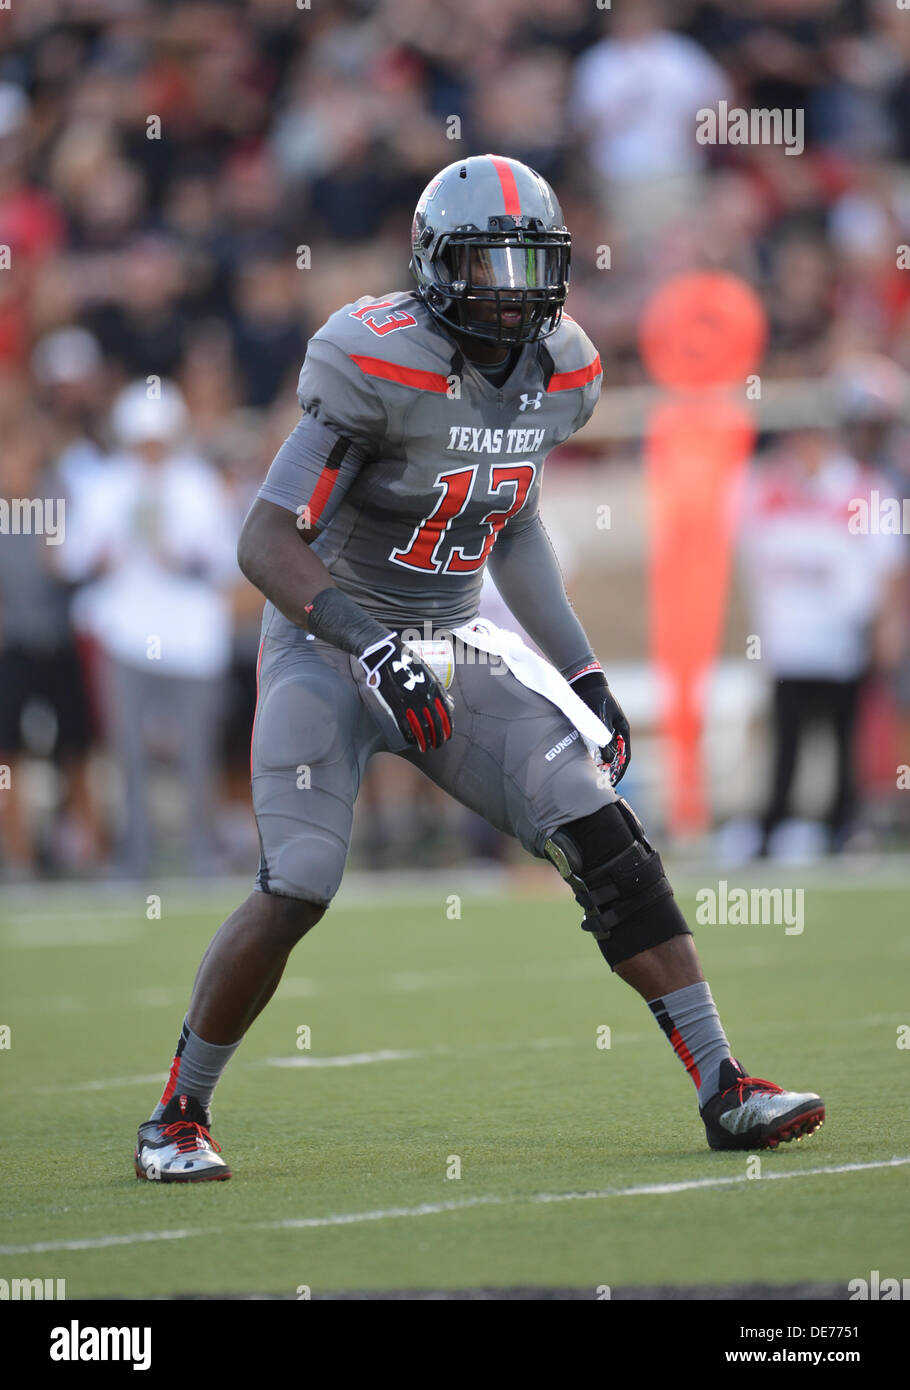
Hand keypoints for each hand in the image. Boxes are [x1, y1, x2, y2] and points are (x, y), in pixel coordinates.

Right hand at [358, 634, 453, 751]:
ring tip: (426, 748)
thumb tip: (448, 703)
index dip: (448, 729)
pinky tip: (412, 742)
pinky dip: (410, 737)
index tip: (447, 736)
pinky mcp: (395, 705)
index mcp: (434, 689)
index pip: (446, 715)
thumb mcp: (428, 672)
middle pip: (436, 725)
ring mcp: (410, 703)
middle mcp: (425, 698)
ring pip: (422, 729)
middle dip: (438, 738)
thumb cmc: (407, 662)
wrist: (386, 655)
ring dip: (425, 742)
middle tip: (438, 745)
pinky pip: (405, 726)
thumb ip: (438, 688)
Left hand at [570, 668, 630, 785]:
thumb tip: (608, 759)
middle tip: (602, 783)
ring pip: (607, 752)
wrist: (585, 682)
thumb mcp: (601, 720)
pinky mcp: (597, 727)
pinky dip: (595, 756)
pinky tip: (587, 763)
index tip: (612, 782)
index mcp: (623, 730)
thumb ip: (605, 739)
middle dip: (611, 770)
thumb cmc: (595, 699)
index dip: (619, 770)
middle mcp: (617, 731)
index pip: (625, 756)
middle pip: (616, 756)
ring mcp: (607, 729)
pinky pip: (598, 746)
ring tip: (594, 776)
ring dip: (602, 764)